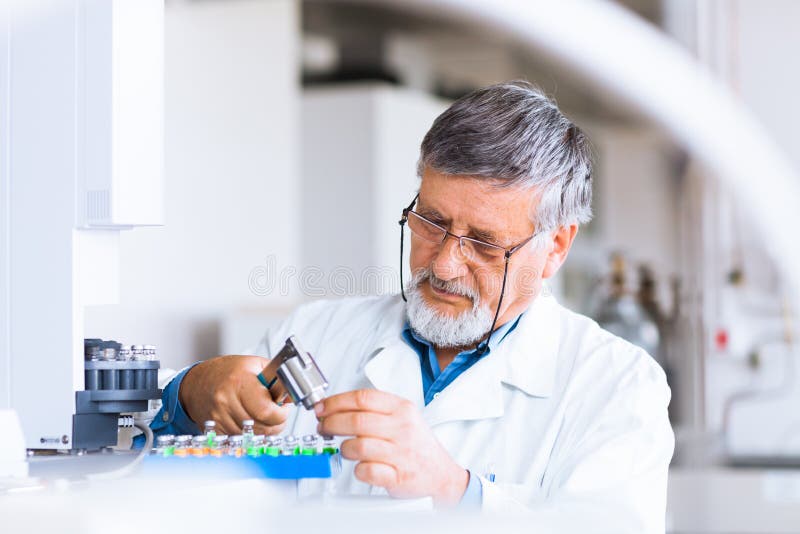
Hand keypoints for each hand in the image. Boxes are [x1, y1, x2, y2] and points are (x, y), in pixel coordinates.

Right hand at [179, 355, 290, 435]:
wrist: (196, 382)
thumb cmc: (226, 371)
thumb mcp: (254, 364)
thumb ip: (276, 377)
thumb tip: (292, 393)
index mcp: (239, 381)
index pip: (266, 411)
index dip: (281, 414)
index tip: (284, 409)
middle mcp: (226, 400)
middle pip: (261, 427)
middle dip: (276, 424)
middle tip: (278, 414)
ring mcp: (218, 417)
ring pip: (252, 436)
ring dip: (264, 430)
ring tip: (264, 416)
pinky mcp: (214, 429)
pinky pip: (240, 440)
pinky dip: (250, 435)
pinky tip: (251, 422)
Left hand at [315, 389, 467, 506]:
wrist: (442, 475)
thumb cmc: (417, 445)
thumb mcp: (404, 417)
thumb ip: (374, 410)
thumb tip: (336, 407)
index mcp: (401, 408)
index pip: (362, 398)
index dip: (336, 402)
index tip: (322, 408)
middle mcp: (402, 428)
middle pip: (356, 420)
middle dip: (332, 423)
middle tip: (323, 428)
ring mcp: (401, 453)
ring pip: (358, 446)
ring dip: (345, 448)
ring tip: (346, 449)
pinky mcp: (398, 476)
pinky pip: (367, 471)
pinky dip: (358, 470)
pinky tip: (361, 467)